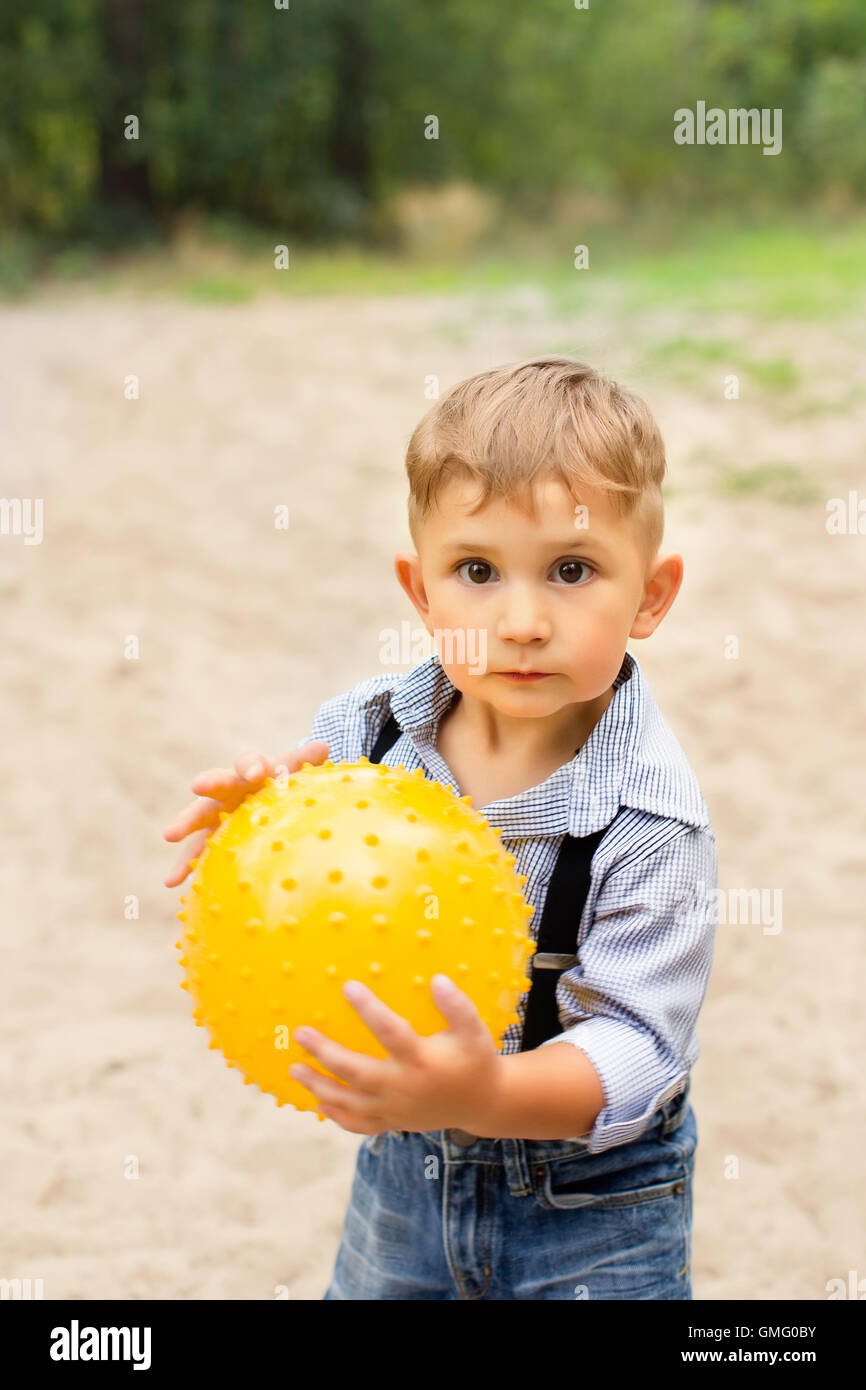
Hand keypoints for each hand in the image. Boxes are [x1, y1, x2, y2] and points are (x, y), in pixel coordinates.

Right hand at [162, 741, 330, 886]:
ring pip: (199, 820)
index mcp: (251, 770)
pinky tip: (173, 883)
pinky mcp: (212, 840)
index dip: (252, 765)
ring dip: (185, 827)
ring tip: (169, 834)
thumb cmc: (283, 779)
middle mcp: (229, 790)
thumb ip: (306, 758)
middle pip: (216, 785)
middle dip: (209, 784)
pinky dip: (186, 867)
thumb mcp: (295, 768)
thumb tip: (324, 746)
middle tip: (197, 784)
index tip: (256, 771)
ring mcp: (218, 816)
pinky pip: (198, 854)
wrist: (268, 794)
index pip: (249, 762)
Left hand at [288, 975, 503, 1134]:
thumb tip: (437, 979)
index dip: (368, 1009)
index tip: (348, 986)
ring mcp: (394, 1109)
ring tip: (293, 1070)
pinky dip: (336, 1115)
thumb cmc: (475, 1059)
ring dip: (318, 1086)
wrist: (482, 1103)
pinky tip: (318, 1101)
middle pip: (355, 1071)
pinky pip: (358, 1124)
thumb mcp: (474, 1030)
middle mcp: (403, 1086)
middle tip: (300, 1034)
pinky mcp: (392, 1122)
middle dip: (325, 1053)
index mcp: (421, 1060)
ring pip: (348, 1101)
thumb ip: (457, 1006)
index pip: (390, 1030)